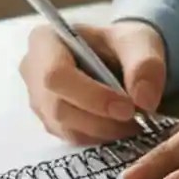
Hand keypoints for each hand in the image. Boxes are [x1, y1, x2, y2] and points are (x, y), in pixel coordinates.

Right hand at [19, 21, 166, 143]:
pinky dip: (100, 137)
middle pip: (59, 107)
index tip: (128, 107)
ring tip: (133, 121)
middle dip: (101, 118)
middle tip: (137, 118)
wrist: (121, 59)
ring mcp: (39, 100)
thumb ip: (145, 64)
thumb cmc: (122, 44)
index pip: (56, 75)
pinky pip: (72, 138)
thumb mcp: (140, 42)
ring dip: (104, 130)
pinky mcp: (51, 122)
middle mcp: (33, 71)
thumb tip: (144, 99)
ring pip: (66, 127)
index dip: (91, 96)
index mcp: (45, 40)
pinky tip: (120, 125)